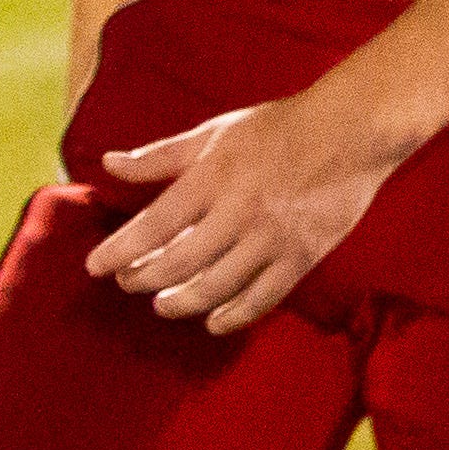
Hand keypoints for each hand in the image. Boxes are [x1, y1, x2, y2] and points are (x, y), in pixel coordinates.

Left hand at [83, 93, 403, 333]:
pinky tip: (213, 323)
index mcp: (214, 176)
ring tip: (164, 303)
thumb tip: (108, 164)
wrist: (354, 130)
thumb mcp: (216, 132)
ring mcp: (275, 237)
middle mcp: (241, 211)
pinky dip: (234, 317)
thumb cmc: (280, 126)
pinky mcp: (304, 254)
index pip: (154, 225)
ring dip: (181, 302)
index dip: (119, 251)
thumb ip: (161, 155)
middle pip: (179, 262)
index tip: (95, 267)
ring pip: (216, 286)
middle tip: (130, 283)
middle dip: (144, 279)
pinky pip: (263, 297)